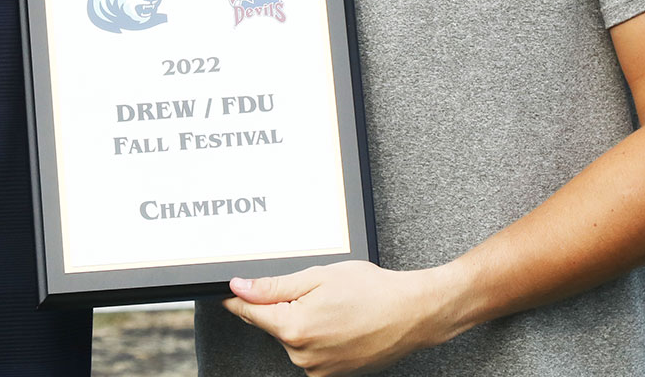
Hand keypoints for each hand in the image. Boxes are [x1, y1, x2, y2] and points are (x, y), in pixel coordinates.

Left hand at [220, 260, 463, 375]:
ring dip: (303, 322)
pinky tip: (340, 323)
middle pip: (274, 325)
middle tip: (316, 290)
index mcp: (294, 327)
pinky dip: (318, 336)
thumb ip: (273, 286)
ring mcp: (317, 369)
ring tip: (336, 307)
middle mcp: (302, 355)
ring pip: (293, 339)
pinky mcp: (331, 375)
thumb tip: (239, 287)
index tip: (232, 289)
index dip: (239, 297)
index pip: (249, 313)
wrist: (412, 313)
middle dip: (284, 306)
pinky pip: (311, 352)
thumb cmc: (372, 291)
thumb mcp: (318, 276)